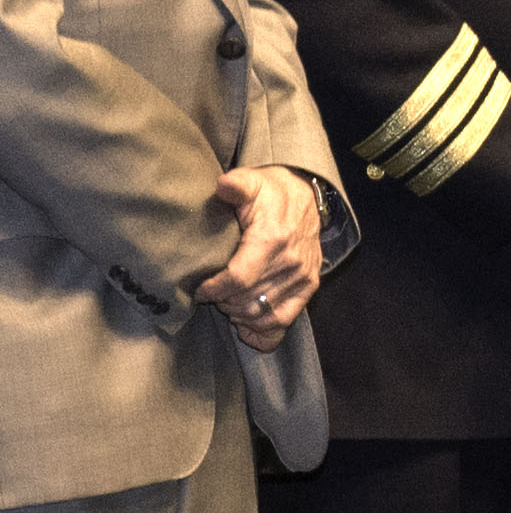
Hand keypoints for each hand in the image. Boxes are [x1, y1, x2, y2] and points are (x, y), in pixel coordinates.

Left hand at [196, 164, 325, 348]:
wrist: (306, 197)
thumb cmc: (271, 193)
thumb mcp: (252, 181)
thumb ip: (236, 185)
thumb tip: (223, 186)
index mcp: (273, 240)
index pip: (239, 279)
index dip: (214, 290)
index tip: (199, 289)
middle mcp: (290, 263)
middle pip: (247, 300)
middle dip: (223, 301)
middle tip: (212, 293)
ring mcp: (302, 277)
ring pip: (262, 313)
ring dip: (238, 314)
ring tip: (226, 303)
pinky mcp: (309, 286)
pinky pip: (285, 319)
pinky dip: (263, 330)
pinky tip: (246, 326)